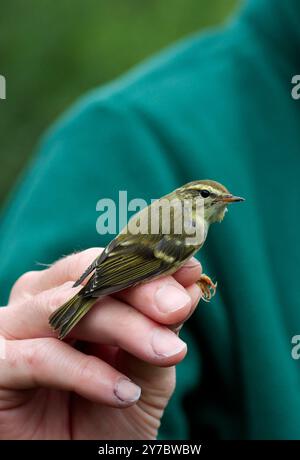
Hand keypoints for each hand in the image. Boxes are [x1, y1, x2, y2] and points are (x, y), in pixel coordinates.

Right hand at [0, 248, 201, 438]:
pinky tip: (123, 392)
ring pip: (66, 309)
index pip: (108, 264)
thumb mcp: (146, 370)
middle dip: (138, 291)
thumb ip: (161, 327)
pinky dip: (85, 372)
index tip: (192, 272)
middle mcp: (38, 301)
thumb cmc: (107, 415)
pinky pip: (40, 357)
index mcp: (69, 293)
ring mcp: (12, 329)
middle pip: (87, 277)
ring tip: (166, 352)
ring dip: (123, 327)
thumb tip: (191, 282)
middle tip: (178, 308)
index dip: (149, 267)